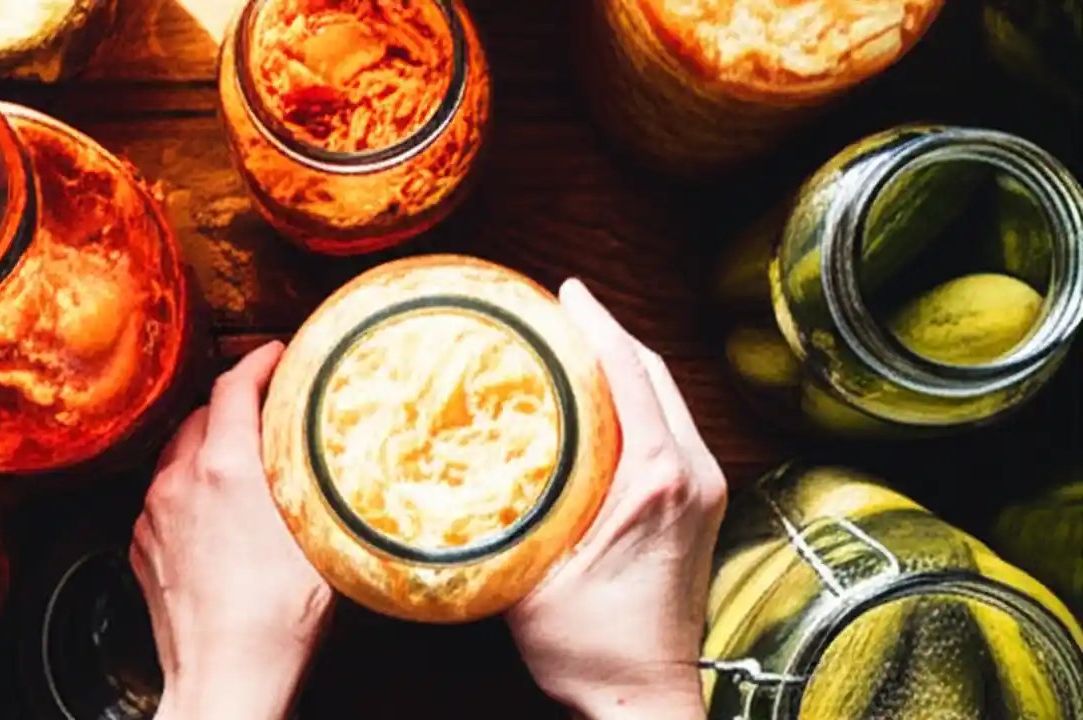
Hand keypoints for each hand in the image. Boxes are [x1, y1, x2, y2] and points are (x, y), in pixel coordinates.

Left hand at [131, 342, 333, 719]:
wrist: (225, 678)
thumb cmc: (276, 619)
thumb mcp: (321, 538)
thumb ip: (322, 486)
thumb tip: (342, 461)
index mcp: (227, 468)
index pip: (234, 385)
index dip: (258, 361)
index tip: (275, 354)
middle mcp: (180, 481)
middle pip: (202, 413)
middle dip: (234, 401)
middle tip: (268, 408)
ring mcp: (154, 514)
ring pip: (176, 453)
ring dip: (208, 443)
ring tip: (242, 456)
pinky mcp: (141, 546)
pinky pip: (161, 495)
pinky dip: (186, 486)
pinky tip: (213, 508)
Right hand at [507, 280, 727, 719]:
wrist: (645, 697)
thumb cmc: (593, 650)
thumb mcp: (529, 577)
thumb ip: (502, 518)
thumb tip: (463, 470)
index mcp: (656, 480)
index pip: (631, 375)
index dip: (598, 325)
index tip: (567, 293)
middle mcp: (693, 474)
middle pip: (656, 375)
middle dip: (611, 334)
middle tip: (564, 313)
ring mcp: (706, 489)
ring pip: (668, 399)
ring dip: (626, 366)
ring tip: (578, 347)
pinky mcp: (703, 506)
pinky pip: (672, 429)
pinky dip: (638, 401)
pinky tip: (602, 405)